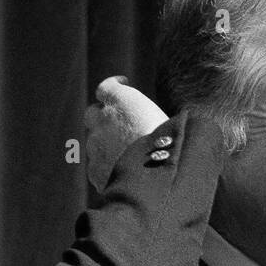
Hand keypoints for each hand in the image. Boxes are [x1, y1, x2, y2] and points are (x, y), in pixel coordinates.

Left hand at [84, 76, 168, 191]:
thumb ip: (146, 115)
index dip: (115, 85)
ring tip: (130, 158)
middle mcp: (102, 119)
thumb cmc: (171, 149)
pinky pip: (97, 166)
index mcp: (122, 101)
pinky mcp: (94, 170)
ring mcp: (94, 146)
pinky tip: (126, 175)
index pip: (108, 87)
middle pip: (94, 114)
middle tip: (120, 126)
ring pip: (95, 142)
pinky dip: (108, 168)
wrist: (157, 181)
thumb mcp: (166, 123)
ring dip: (108, 146)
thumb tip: (142, 120)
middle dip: (104, 118)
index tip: (122, 84)